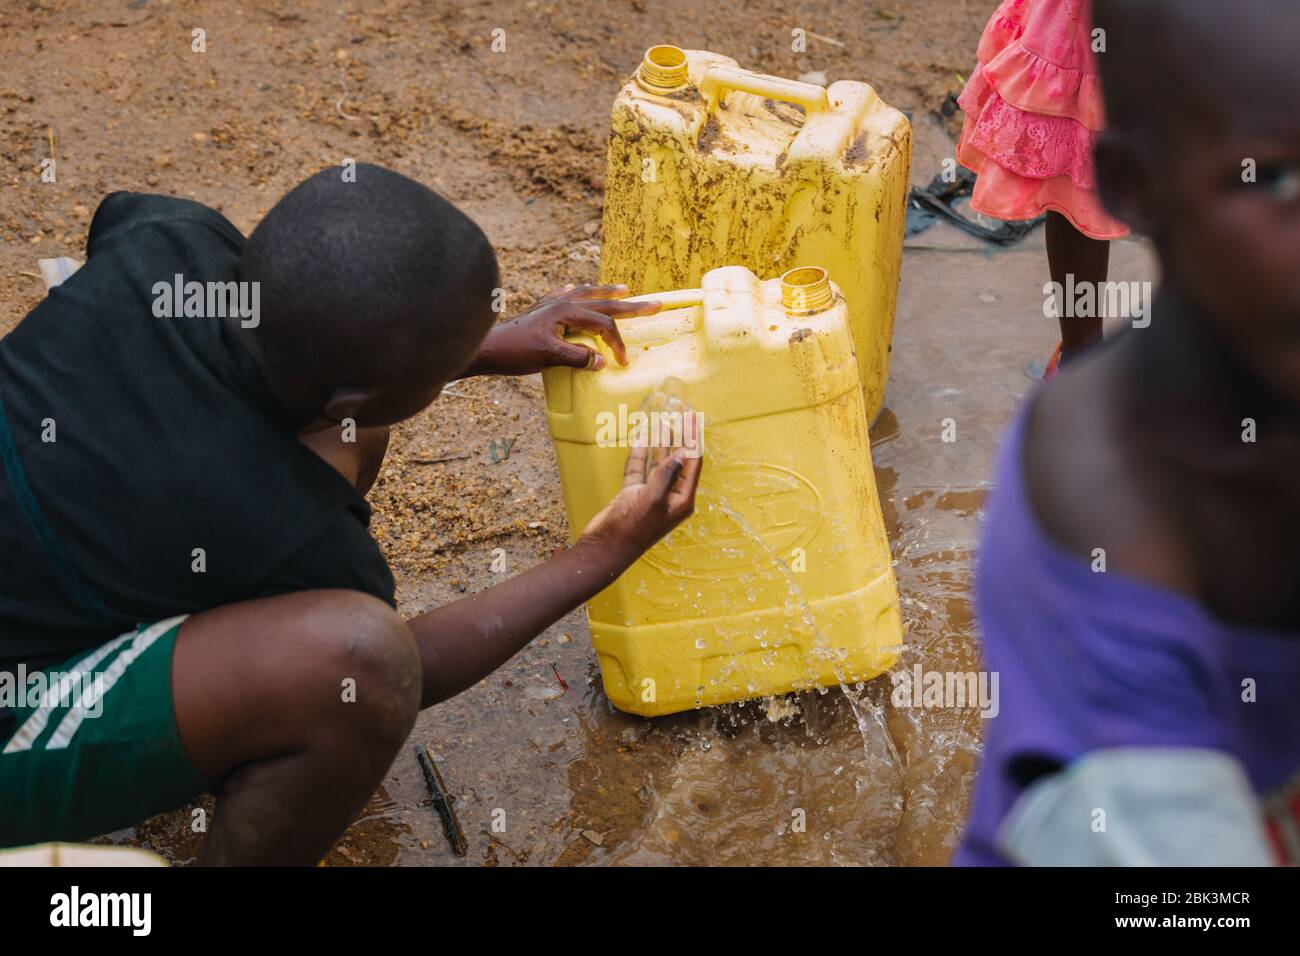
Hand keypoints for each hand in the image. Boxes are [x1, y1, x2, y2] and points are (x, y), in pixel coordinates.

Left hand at [469, 284, 660, 376]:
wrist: (485, 347)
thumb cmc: (515, 351)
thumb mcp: (548, 357)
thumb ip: (577, 358)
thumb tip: (602, 362)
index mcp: (567, 312)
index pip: (604, 325)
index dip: (617, 344)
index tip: (623, 362)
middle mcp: (562, 303)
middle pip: (603, 302)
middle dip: (631, 305)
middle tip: (656, 304)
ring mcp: (550, 305)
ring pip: (586, 294)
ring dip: (606, 292)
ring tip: (624, 288)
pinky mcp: (540, 310)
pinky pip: (563, 295)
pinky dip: (574, 292)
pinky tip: (572, 287)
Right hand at [579, 413, 702, 565]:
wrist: (604, 547)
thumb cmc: (632, 528)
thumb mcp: (652, 500)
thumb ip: (667, 475)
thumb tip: (682, 453)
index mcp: (681, 500)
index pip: (692, 463)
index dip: (694, 439)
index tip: (693, 418)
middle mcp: (669, 496)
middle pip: (678, 460)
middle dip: (680, 437)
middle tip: (681, 415)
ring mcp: (650, 494)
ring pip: (658, 462)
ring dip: (660, 443)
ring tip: (663, 421)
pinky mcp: (633, 493)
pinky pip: (639, 469)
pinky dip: (640, 454)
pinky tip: (641, 438)